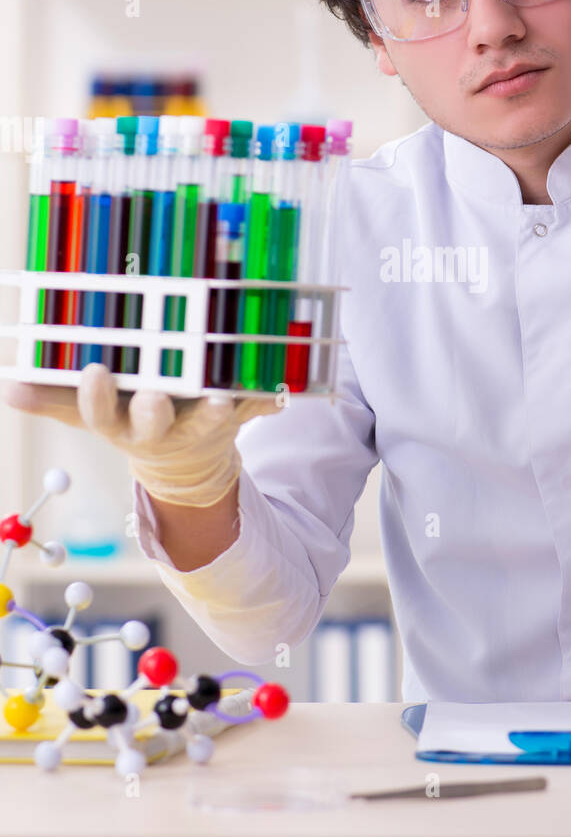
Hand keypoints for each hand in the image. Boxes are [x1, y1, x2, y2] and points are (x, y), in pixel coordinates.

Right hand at [3, 362, 282, 507]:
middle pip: (152, 421)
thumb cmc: (131, 420)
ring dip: (214, 409)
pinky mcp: (235, 418)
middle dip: (152, 409)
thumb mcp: (93, 416)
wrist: (186, 464)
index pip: (98, 413)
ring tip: (219, 396)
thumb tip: (8, 389)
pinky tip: (278, 390)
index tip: (94, 372)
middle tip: (154, 395)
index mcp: (120, 424)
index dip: (95, 397)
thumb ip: (54, 400)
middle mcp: (158, 428)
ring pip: (206, 418)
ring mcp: (197, 425)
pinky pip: (255, 407)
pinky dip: (268, 400)